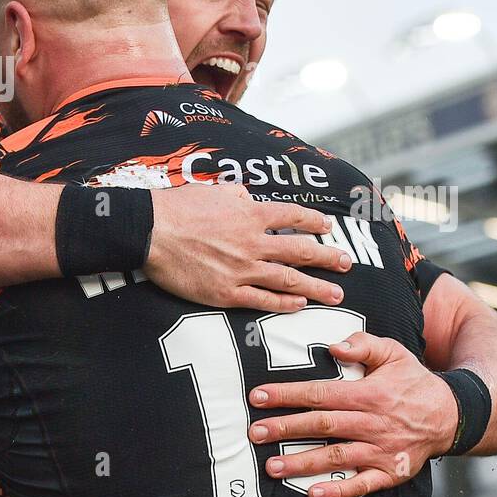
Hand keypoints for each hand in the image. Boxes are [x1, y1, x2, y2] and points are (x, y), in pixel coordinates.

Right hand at [146, 184, 350, 311]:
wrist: (149, 232)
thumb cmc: (178, 208)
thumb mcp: (213, 191)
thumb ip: (237, 195)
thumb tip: (248, 196)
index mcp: (251, 215)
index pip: (293, 217)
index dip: (315, 222)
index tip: (328, 227)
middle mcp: (253, 243)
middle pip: (300, 251)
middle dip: (327, 258)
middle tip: (346, 264)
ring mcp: (242, 270)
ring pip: (288, 280)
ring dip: (316, 288)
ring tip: (336, 294)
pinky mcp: (226, 292)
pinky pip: (262, 300)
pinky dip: (284, 303)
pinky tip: (299, 305)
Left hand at [247, 332, 458, 496]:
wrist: (450, 414)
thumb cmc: (414, 381)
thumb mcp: (394, 352)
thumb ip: (363, 345)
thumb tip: (333, 347)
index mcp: (369, 393)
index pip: (321, 394)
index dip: (288, 395)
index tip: (259, 396)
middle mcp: (373, 423)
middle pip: (322, 426)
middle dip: (285, 429)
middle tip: (254, 433)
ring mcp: (382, 450)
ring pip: (336, 458)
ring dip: (303, 463)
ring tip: (272, 467)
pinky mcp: (390, 473)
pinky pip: (362, 485)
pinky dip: (338, 492)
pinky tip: (313, 494)